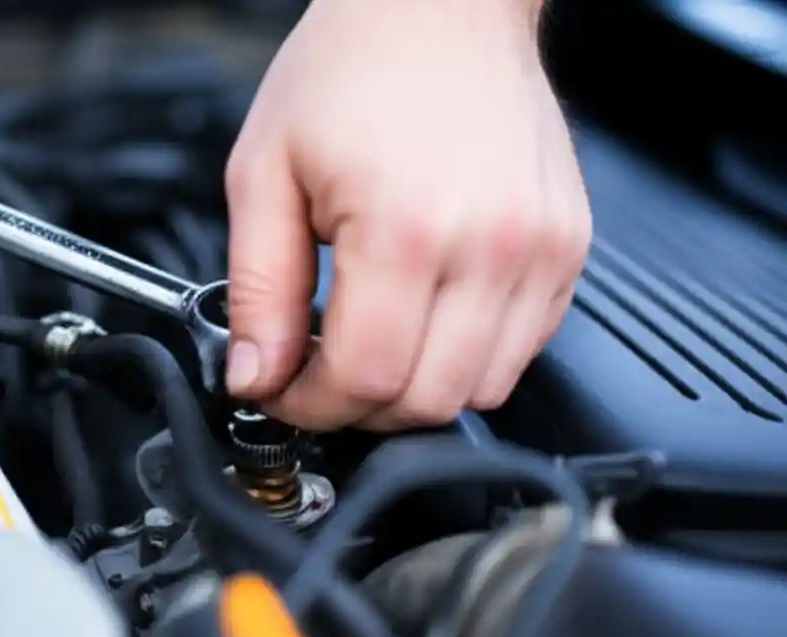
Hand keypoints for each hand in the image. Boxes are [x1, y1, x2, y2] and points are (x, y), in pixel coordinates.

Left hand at [223, 0, 591, 430]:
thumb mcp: (264, 175)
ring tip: (372, 340)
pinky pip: (525, 349)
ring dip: (417, 389)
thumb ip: (258, 291)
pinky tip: (427, 314)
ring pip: (483, 389)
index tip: (282, 391)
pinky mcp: (569, 248)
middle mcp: (490, 244)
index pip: (363, 380)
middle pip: (427, 402)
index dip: (310, 406)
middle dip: (359, 408)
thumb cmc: (352, 69)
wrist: (440, 9)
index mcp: (406, 227)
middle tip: (319, 372)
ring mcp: (541, 250)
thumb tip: (256, 376)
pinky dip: (469, 357)